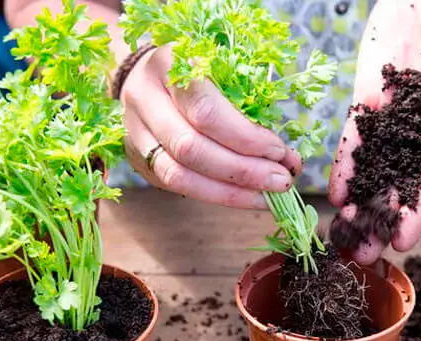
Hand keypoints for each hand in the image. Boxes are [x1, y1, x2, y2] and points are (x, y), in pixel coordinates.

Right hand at [120, 45, 301, 208]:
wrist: (147, 74)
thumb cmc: (199, 70)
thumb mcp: (223, 69)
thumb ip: (249, 104)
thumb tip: (284, 156)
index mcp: (170, 63)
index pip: (206, 111)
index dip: (245, 137)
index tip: (278, 151)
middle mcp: (145, 98)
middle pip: (189, 147)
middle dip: (242, 171)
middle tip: (280, 181)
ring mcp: (136, 131)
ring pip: (178, 174)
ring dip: (229, 193)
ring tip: (267, 197)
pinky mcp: (138, 158)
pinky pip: (176, 186)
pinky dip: (215, 195)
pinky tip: (245, 197)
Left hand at [329, 0, 420, 262]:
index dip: (420, 209)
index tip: (403, 240)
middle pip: (401, 184)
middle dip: (382, 220)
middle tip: (363, 256)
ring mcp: (393, 121)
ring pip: (374, 170)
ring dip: (359, 204)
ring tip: (342, 238)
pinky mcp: (368, 105)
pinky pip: (355, 141)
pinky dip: (346, 167)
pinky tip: (335, 194)